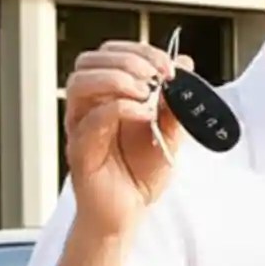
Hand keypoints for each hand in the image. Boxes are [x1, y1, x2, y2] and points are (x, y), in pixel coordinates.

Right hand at [63, 41, 194, 236]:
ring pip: (79, 83)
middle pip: (89, 61)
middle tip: (158, 76)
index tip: (170, 67)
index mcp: (106, 96)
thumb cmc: (140, 175)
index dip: (140, 51)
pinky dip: (120, 109)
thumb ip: (175, 100)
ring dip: (117, 79)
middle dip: (129, 60)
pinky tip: (145, 116)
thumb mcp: (169, 132)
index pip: (110, 53)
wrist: (128, 215)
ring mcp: (81, 128)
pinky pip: (91, 120)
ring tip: (147, 93)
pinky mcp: (81, 152)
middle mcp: (88, 107)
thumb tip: (185, 64)